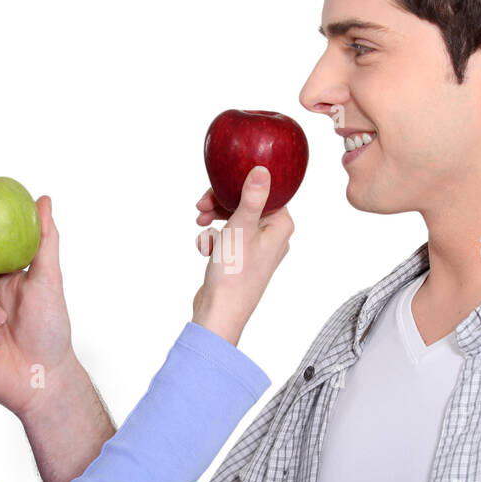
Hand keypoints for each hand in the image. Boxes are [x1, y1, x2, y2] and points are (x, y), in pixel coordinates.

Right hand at [190, 166, 292, 344]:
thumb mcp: (241, 228)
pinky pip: (227, 238)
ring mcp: (257, 249)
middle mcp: (273, 236)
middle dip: (220, 204)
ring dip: (214, 220)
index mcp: (281, 226)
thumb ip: (252, 197)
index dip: (237, 186)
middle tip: (201, 208)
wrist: (221, 312)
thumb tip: (264, 169)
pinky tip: (205, 249)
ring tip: (200, 225)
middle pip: (246, 204)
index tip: (216, 189)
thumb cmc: (234, 274)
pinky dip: (214, 239)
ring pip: (234, 220)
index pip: (263, 191)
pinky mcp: (242, 259)